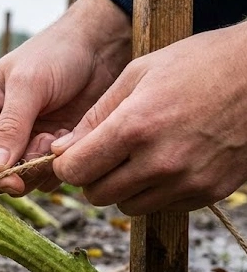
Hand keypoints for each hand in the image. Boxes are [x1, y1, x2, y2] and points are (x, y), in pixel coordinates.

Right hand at [0, 0, 130, 194]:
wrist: (99, 48)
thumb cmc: (55, 54)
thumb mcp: (28, 86)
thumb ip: (9, 128)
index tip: (10, 181)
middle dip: (18, 169)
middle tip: (43, 148)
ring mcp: (21, 144)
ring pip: (20, 180)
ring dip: (41, 166)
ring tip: (57, 135)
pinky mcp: (47, 152)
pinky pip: (45, 177)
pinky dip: (59, 164)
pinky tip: (69, 137)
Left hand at [51, 22, 246, 214]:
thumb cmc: (198, 64)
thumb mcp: (138, 74)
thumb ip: (95, 116)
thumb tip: (61, 150)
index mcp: (135, 127)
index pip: (76, 171)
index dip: (68, 164)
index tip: (73, 153)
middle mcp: (160, 161)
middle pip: (98, 195)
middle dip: (93, 177)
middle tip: (105, 155)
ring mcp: (187, 181)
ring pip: (128, 207)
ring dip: (123, 188)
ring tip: (137, 156)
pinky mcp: (209, 193)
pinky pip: (163, 207)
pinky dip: (155, 192)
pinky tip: (166, 162)